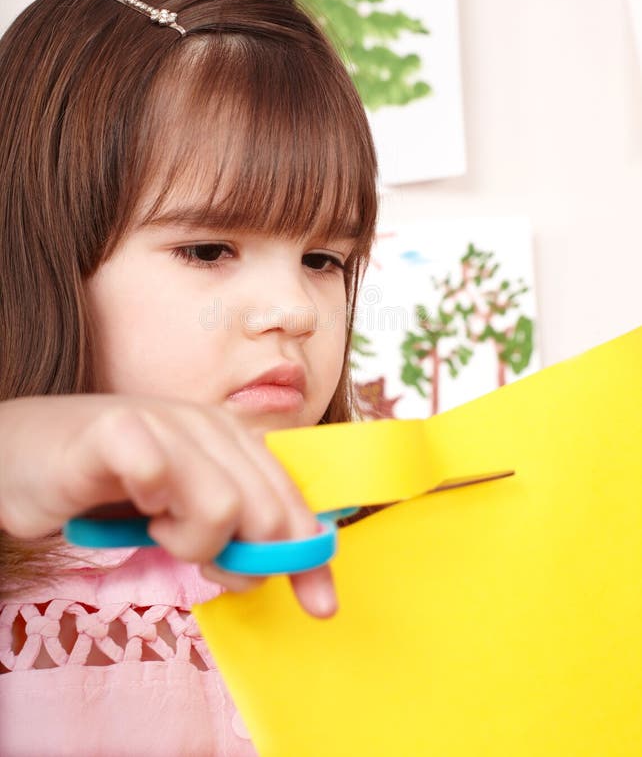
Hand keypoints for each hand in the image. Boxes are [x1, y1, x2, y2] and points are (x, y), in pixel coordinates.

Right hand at [0, 393, 336, 618]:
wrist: (24, 455)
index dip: (310, 557)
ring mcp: (166, 422)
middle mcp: (209, 425)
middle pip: (268, 513)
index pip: (292, 502)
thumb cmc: (109, 488)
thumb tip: (285, 576)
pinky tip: (134, 500)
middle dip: (239, 559)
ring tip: (154, 524)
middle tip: (190, 552)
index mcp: (234, 440)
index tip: (320, 605)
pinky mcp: (117, 429)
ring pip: (225, 508)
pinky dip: (151, 502)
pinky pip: (158, 472)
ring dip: (188, 541)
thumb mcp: (185, 515)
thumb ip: (234, 536)